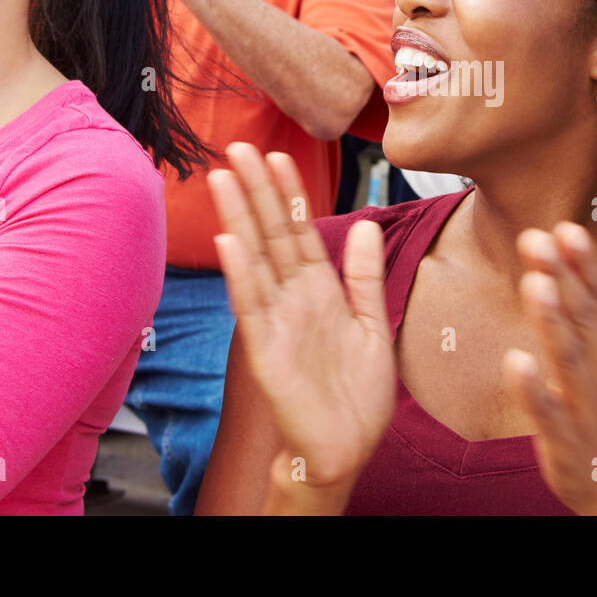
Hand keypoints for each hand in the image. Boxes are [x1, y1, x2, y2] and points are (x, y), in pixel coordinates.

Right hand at [208, 143, 395, 488]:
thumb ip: (367, 276)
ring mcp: (277, 322)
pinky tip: (230, 242)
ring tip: (223, 177)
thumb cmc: (358, 396)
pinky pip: (252, 307)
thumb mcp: (373, 325)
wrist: (347, 450)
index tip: (278, 154)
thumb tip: (366, 224)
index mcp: (321, 290)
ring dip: (239, 218)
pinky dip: (241, 275)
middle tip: (238, 146)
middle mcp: (294, 299)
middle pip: (272, 234)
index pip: (300, 230)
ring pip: (256, 260)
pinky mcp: (267, 352)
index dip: (289, 193)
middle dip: (256, 190)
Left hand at [504, 223, 596, 515]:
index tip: (568, 226)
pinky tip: (516, 362)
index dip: (587, 263)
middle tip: (538, 237)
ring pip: (570, 358)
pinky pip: (550, 413)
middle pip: (584, 317)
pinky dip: (535, 388)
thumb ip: (582, 312)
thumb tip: (557, 259)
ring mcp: (587, 406)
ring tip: (534, 284)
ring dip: (553, 321)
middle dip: (563, 276)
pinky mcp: (567, 440)